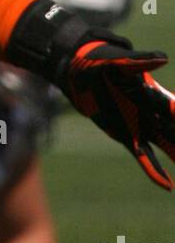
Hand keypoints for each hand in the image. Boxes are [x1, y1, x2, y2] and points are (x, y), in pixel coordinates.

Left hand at [63, 36, 174, 190]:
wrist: (77, 72)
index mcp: (152, 92)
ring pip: (165, 144)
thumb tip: (165, 57)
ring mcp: (141, 125)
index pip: (172, 107)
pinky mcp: (128, 136)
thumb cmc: (98, 60)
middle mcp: (151, 111)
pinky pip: (144, 156)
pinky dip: (154, 170)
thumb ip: (139, 62)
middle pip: (173, 129)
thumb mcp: (116, 61)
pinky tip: (167, 185)